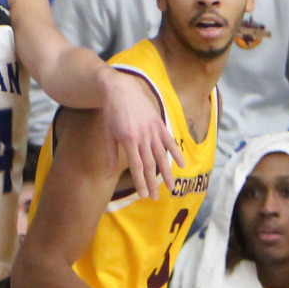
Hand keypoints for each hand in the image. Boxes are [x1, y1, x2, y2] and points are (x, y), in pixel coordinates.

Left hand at [102, 69, 184, 199]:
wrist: (121, 89)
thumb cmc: (111, 114)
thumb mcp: (108, 135)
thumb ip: (110, 157)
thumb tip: (107, 177)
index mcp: (128, 140)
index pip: (137, 167)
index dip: (141, 182)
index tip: (144, 196)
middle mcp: (142, 136)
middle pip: (150, 164)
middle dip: (153, 183)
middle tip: (156, 198)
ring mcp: (152, 129)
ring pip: (161, 155)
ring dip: (167, 173)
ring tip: (171, 187)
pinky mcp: (159, 123)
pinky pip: (169, 140)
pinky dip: (176, 152)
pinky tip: (181, 164)